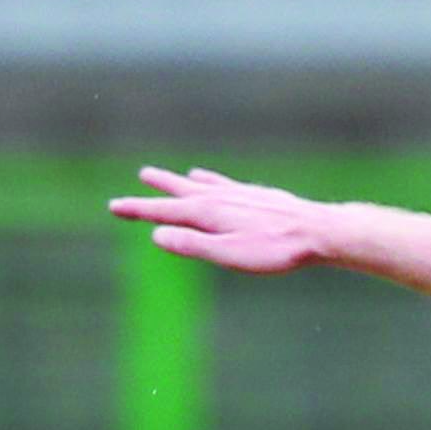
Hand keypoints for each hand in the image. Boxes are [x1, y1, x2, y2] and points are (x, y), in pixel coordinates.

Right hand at [107, 167, 326, 273]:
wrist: (317, 231)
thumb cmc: (274, 249)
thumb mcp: (229, 254)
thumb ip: (193, 245)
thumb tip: (158, 236)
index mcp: (208, 212)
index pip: (164, 211)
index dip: (138, 209)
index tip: (113, 206)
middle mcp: (219, 197)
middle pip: (179, 191)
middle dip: (155, 189)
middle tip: (136, 181)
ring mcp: (237, 193)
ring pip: (198, 184)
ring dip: (177, 180)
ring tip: (161, 175)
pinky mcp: (253, 195)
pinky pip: (220, 182)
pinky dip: (205, 178)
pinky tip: (204, 176)